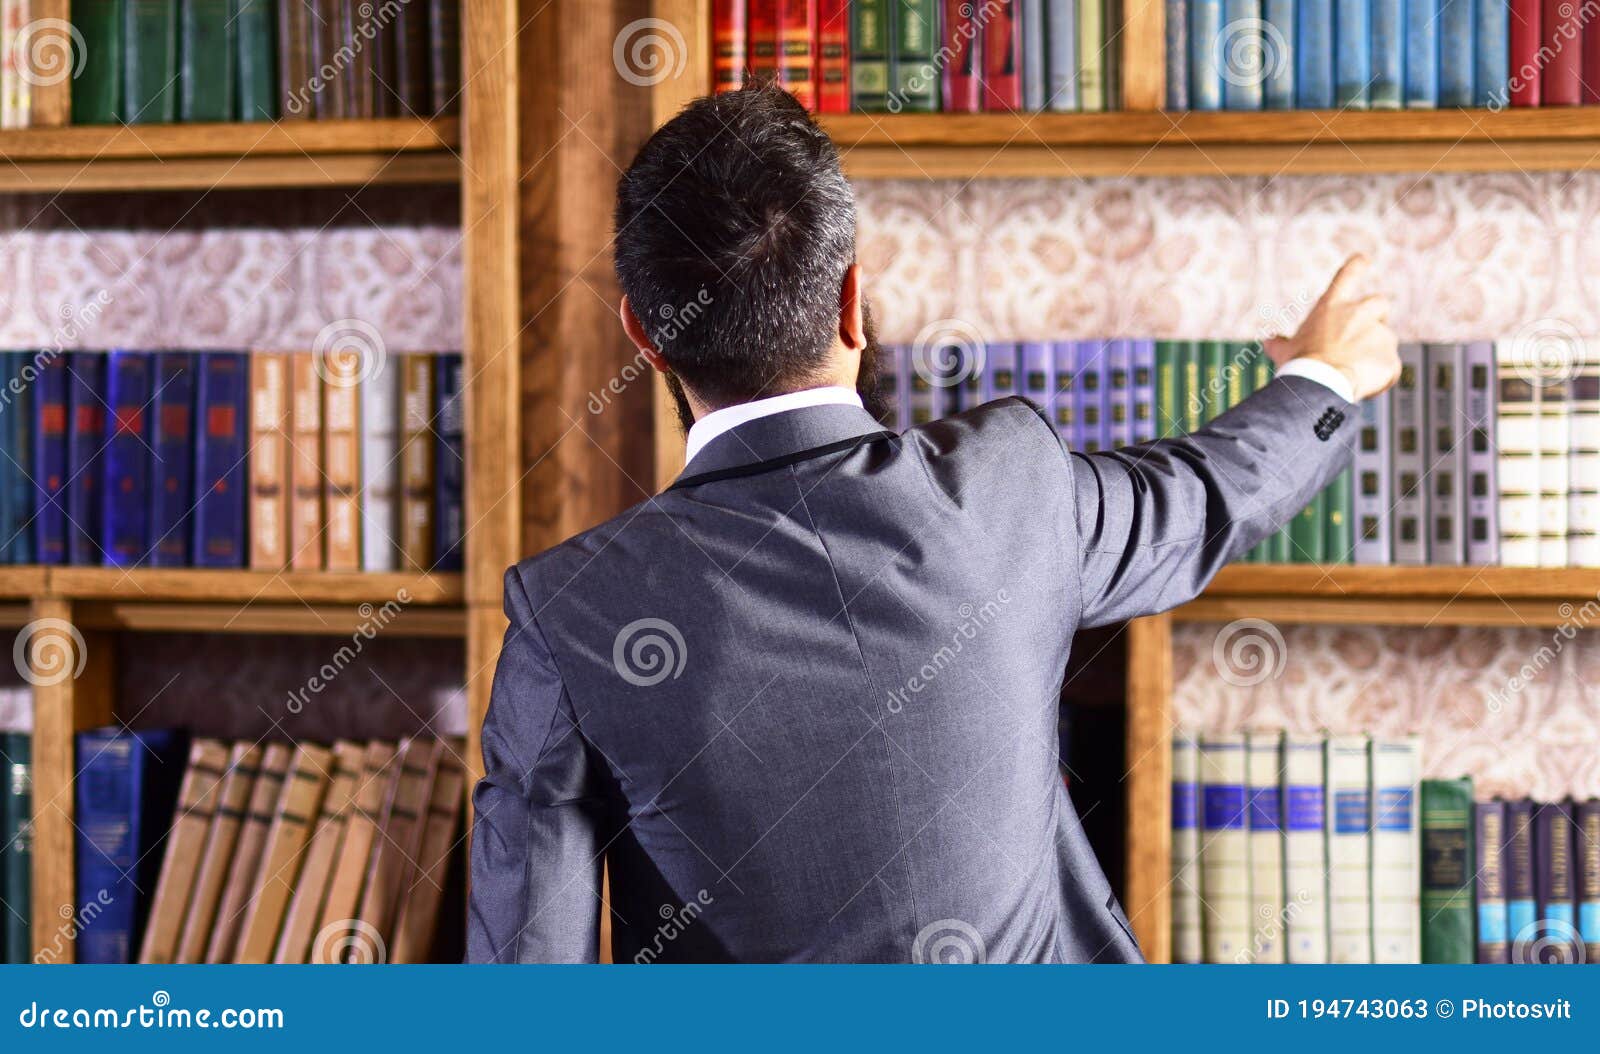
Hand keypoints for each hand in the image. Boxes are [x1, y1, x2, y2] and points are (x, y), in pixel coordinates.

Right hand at [1264, 254, 1400, 400]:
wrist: (1322, 384)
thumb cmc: (1301, 365)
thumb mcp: (1285, 351)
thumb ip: (1280, 344)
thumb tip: (1269, 341)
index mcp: (1333, 306)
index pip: (1349, 273)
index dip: (1357, 265)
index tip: (1362, 259)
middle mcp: (1361, 313)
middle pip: (1378, 303)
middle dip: (1376, 316)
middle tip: (1362, 335)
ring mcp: (1380, 334)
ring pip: (1384, 341)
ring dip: (1373, 354)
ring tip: (1353, 375)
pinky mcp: (1391, 358)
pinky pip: (1389, 368)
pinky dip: (1380, 377)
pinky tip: (1364, 387)